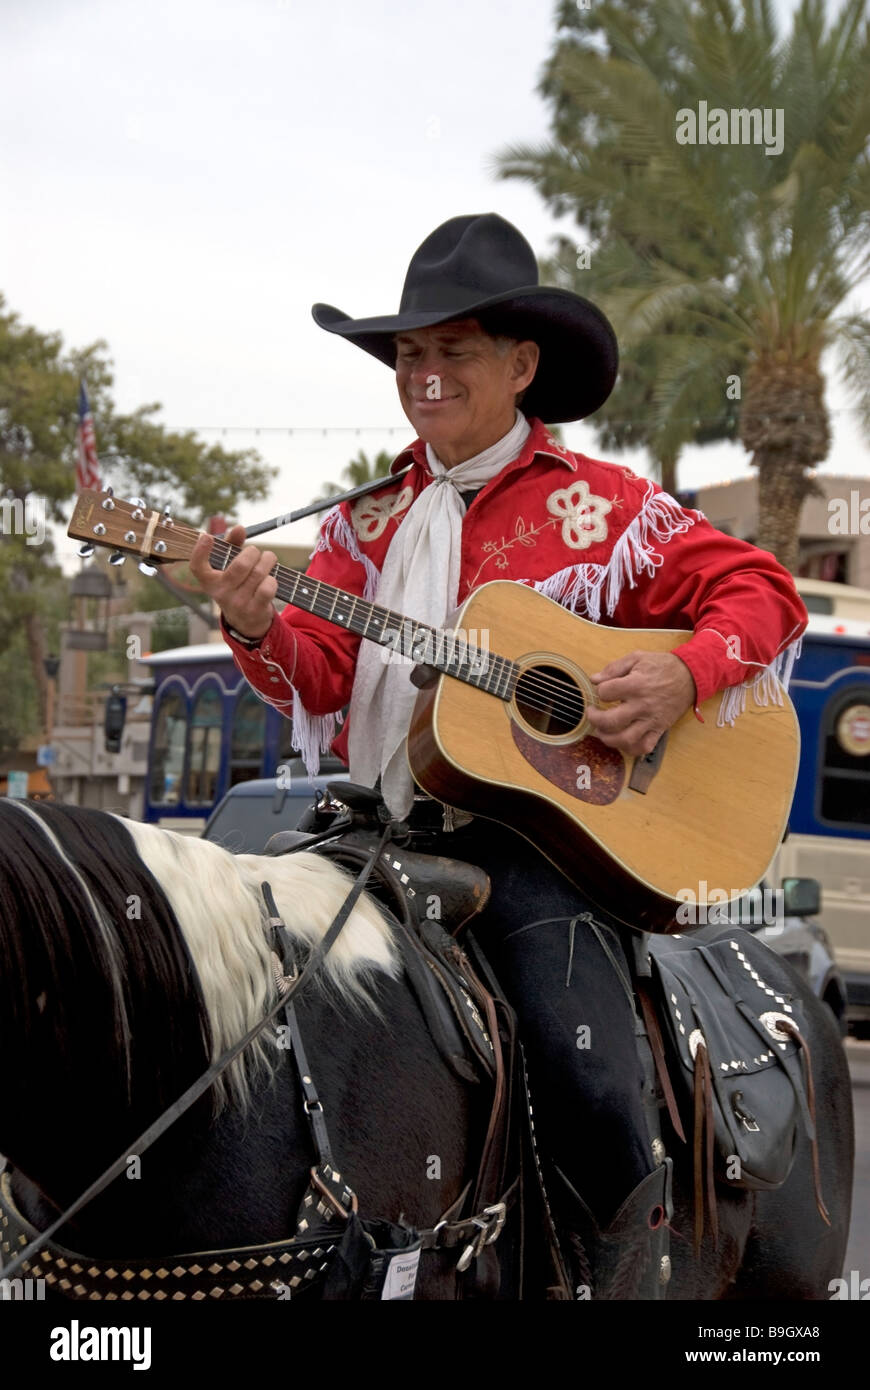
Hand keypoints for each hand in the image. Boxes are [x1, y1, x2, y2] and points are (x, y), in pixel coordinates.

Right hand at [189, 524, 277, 640]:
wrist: (245, 620)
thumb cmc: (236, 583)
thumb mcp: (229, 566)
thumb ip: (232, 544)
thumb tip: (239, 528)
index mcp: (209, 581)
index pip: (197, 567)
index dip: (200, 551)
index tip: (206, 537)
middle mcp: (221, 593)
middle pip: (241, 565)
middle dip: (253, 552)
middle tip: (256, 552)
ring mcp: (238, 603)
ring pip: (258, 573)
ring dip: (268, 561)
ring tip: (268, 560)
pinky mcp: (254, 610)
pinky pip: (268, 587)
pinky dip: (273, 579)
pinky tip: (271, 579)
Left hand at [585, 650, 695, 757]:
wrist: (691, 676)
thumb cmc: (663, 666)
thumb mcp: (637, 658)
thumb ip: (613, 668)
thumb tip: (594, 679)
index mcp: (636, 685)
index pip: (605, 693)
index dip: (599, 691)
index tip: (603, 689)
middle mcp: (642, 705)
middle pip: (611, 721)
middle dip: (595, 719)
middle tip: (592, 713)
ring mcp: (651, 720)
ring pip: (625, 739)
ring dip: (608, 738)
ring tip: (602, 730)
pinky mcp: (659, 729)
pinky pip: (644, 746)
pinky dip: (630, 749)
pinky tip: (621, 741)